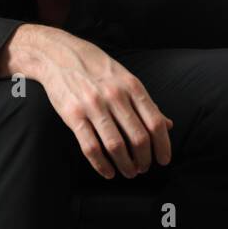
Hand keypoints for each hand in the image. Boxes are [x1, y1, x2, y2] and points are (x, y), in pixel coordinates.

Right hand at [3, 25, 173, 179]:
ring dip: (126, 165)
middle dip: (144, 159)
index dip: (162, 145)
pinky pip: (90, 147)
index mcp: (132, 86)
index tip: (163, 159)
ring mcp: (93, 106)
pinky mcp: (73, 115)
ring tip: (130, 173)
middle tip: (144, 168)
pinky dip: (101, 165)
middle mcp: (115, 96)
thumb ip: (145, 103)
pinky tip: (108, 172)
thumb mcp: (126, 79)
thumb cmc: (97, 68)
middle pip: (138, 137)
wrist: (59, 55)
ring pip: (116, 146)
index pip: (155, 122)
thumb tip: (168, 125)